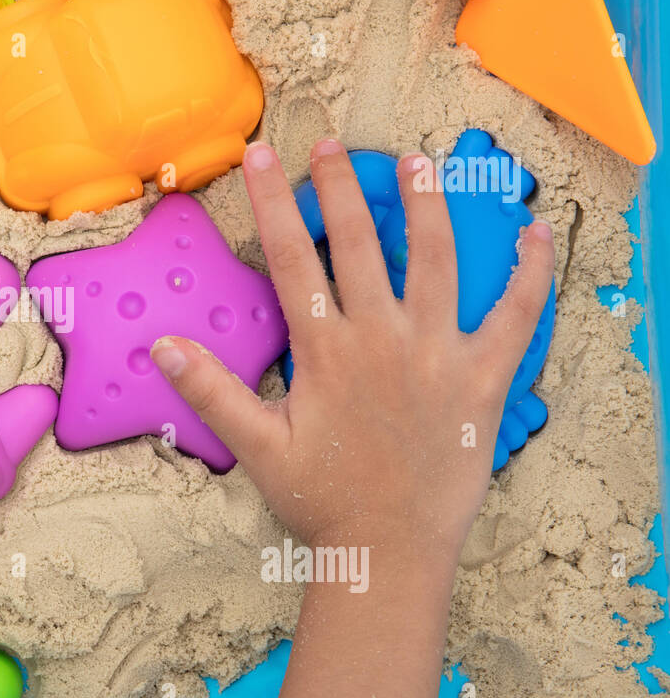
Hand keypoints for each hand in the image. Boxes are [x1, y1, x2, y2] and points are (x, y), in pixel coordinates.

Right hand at [151, 138, 554, 562]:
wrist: (390, 552)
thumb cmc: (322, 500)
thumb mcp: (256, 446)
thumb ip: (211, 389)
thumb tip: (163, 344)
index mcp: (326, 350)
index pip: (293, 258)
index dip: (274, 201)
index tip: (262, 156)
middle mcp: (382, 338)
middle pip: (359, 244)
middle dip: (341, 187)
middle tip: (332, 145)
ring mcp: (437, 353)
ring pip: (435, 261)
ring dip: (425, 207)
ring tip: (419, 162)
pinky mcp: (483, 377)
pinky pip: (514, 316)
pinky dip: (528, 274)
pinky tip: (535, 236)